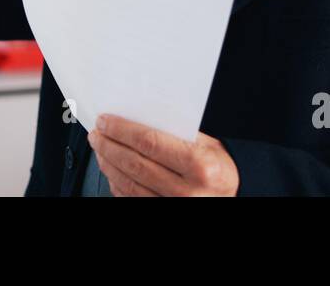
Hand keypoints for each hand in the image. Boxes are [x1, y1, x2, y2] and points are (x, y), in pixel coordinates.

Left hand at [87, 114, 238, 196]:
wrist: (232, 199)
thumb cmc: (219, 169)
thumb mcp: (209, 145)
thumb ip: (178, 133)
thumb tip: (139, 116)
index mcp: (199, 166)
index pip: (150, 143)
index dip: (122, 130)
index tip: (106, 121)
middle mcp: (186, 191)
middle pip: (134, 164)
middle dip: (109, 145)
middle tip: (97, 133)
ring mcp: (172, 206)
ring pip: (128, 184)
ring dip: (108, 163)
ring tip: (100, 148)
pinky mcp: (161, 213)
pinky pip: (131, 199)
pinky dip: (116, 183)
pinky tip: (111, 170)